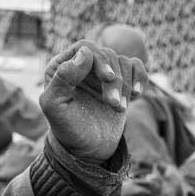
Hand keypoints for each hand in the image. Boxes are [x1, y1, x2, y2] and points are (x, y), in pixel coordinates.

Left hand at [40, 41, 148, 163]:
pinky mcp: (120, 81)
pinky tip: (136, 94)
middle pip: (107, 55)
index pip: (85, 47)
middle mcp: (82, 65)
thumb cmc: (67, 128)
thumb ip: (63, 78)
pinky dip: (141, 77)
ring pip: (122, 62)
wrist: (87, 148)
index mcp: (62, 66)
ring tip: (118, 109)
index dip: (99, 59)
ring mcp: (102, 72)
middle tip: (113, 105)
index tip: (108, 78)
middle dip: (114, 80)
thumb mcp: (54, 107)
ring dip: (125, 85)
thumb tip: (85, 52)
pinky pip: (136, 66)